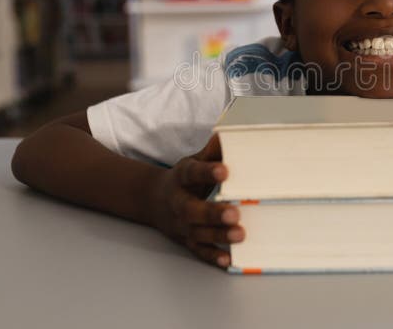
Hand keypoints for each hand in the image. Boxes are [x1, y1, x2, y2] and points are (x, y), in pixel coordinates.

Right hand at [148, 134, 243, 268]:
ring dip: (218, 235)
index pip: (192, 173)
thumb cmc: (183, 179)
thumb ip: (212, 151)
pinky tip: (228, 259)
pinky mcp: (186, 240)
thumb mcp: (193, 161)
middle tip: (235, 211)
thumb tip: (229, 133)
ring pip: (197, 233)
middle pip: (191, 210)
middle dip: (213, 213)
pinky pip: (198, 251)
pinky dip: (213, 256)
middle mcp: (178, 203)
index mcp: (180, 178)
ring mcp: (181, 225)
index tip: (225, 170)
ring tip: (240, 234)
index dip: (207, 172)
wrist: (152, 200)